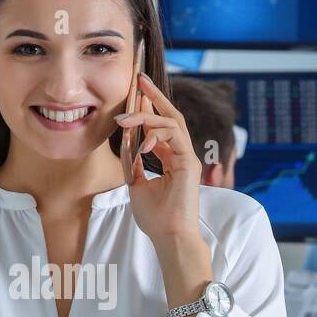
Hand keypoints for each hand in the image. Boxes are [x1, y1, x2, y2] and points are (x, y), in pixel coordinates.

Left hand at [114, 74, 202, 251]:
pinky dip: (157, 135)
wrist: (169, 237)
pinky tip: (142, 143)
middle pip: (171, 116)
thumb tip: (126, 142)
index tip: (137, 92)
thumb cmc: (156, 218)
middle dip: (155, 96)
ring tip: (126, 119)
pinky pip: (175, 137)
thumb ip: (133, 163)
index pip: (161, 126)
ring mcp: (188, 158)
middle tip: (140, 79)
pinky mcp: (190, 164)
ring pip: (171, 123)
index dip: (150, 107)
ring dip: (147, 117)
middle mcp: (182, 154)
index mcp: (171, 158)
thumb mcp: (136, 185)